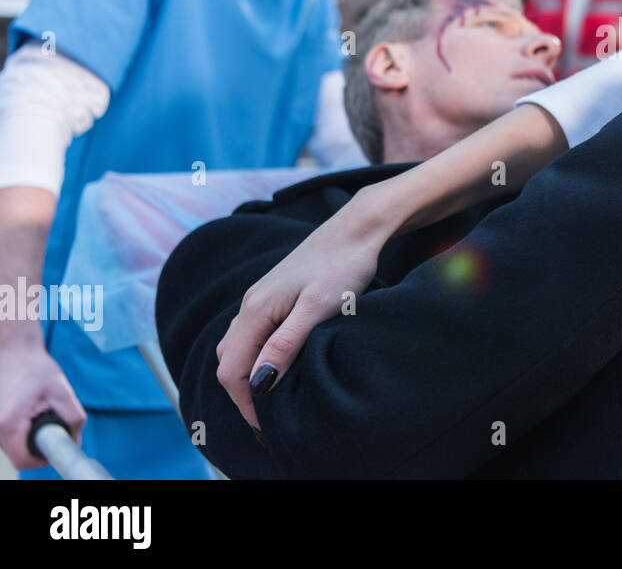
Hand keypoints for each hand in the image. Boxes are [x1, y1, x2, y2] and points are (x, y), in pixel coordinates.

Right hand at [0, 341, 85, 468]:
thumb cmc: (36, 368)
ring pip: (11, 446)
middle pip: (17, 454)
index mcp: (9, 423)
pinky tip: (30, 412)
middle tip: (53, 427)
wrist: (13, 350)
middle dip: (37, 447)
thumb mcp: (62, 391)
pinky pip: (8, 436)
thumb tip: (75, 441)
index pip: (22, 460)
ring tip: (40, 414)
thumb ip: (72, 418)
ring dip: (29, 438)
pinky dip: (21, 431)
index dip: (42, 460)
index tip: (56, 448)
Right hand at [214, 185, 393, 431]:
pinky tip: (281, 365)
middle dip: (244, 395)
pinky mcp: (276, 296)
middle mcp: (250, 305)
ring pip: (239, 349)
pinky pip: (254, 335)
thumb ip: (286, 344)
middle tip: (271, 421)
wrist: (358, 228)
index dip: (246, 404)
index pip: (232, 372)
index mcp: (255, 310)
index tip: (269, 428)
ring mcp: (261, 299)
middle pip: (230, 363)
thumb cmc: (343, 265)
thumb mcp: (318, 307)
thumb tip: (260, 383)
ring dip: (251, 376)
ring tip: (275, 400)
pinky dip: (259, 357)